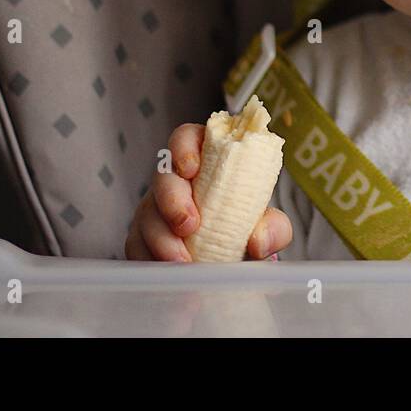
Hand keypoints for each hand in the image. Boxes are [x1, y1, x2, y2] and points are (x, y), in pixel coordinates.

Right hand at [124, 122, 292, 260]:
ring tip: (183, 261)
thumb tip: (258, 242)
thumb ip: (273, 228)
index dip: (183, 148)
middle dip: (172, 200)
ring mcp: (155, 208)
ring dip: (161, 237)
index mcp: (206, 161)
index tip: (191, 169)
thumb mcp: (268, 224)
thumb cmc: (246, 227)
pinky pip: (136, 245)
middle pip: (163, 177)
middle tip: (189, 225)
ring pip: (146, 214)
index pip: (186, 138)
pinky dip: (150, 259)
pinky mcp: (143, 237)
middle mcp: (176, 180)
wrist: (233, 259)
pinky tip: (168, 272)